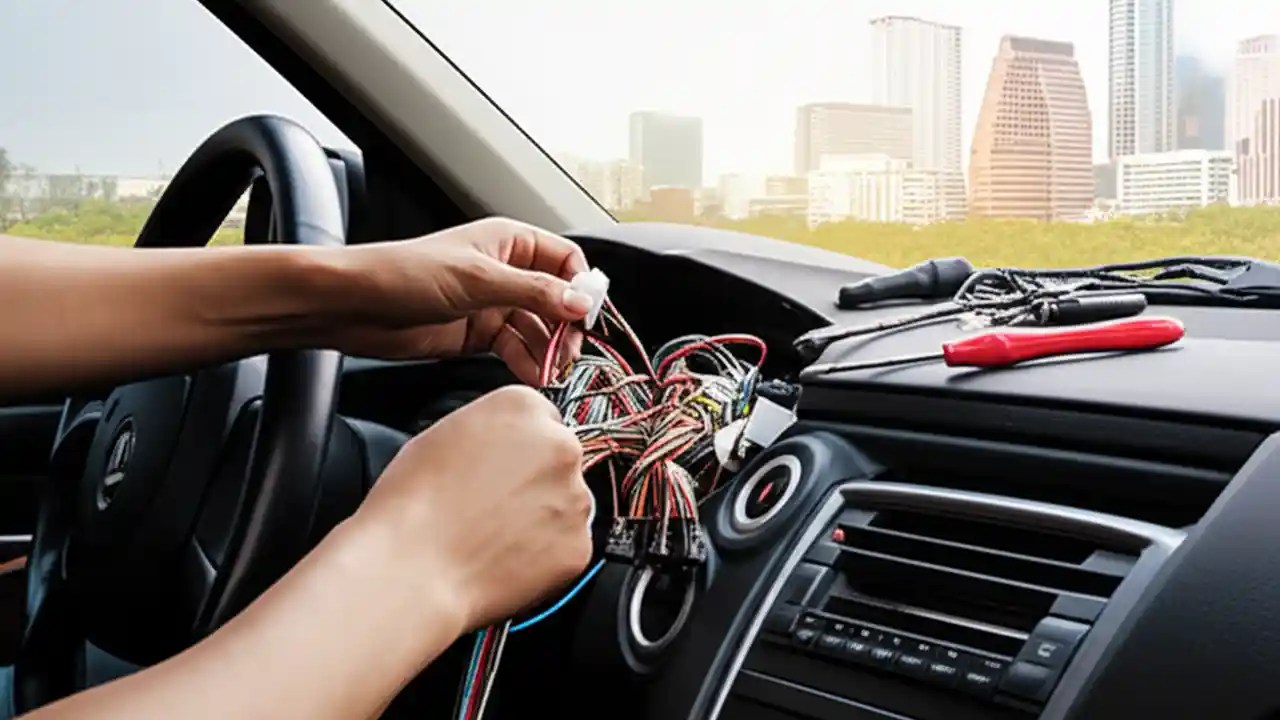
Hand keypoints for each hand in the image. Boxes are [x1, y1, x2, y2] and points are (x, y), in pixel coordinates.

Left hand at [328, 217, 591, 384]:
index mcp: (509, 242)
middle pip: (557, 298)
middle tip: (567, 351)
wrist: (356, 306)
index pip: (566, 259)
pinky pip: (516, 348)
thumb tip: (579, 302)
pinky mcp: (477, 333)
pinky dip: (527, 362)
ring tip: (549, 370)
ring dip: (547, 349)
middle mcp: (505, 271)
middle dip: (566, 325)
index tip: (585, 316)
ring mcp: (492, 303)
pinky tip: (532, 374)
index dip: (581, 286)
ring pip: (538, 327)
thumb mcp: (478, 280)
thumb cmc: (405, 274)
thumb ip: (534, 292)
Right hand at [351, 385, 591, 630]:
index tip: (505, 466)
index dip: (519, 447)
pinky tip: (507, 558)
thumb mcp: (441, 435)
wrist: (412, 569)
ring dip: (545, 516)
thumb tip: (497, 447)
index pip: (542, 418)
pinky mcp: (579, 544)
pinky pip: (569, 545)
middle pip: (560, 459)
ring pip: (568, 503)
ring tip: (496, 535)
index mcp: (524, 407)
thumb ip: (487, 430)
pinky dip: (547, 555)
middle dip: (536, 480)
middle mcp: (560, 445)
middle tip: (497, 505)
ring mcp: (576, 496)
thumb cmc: (412, 504)